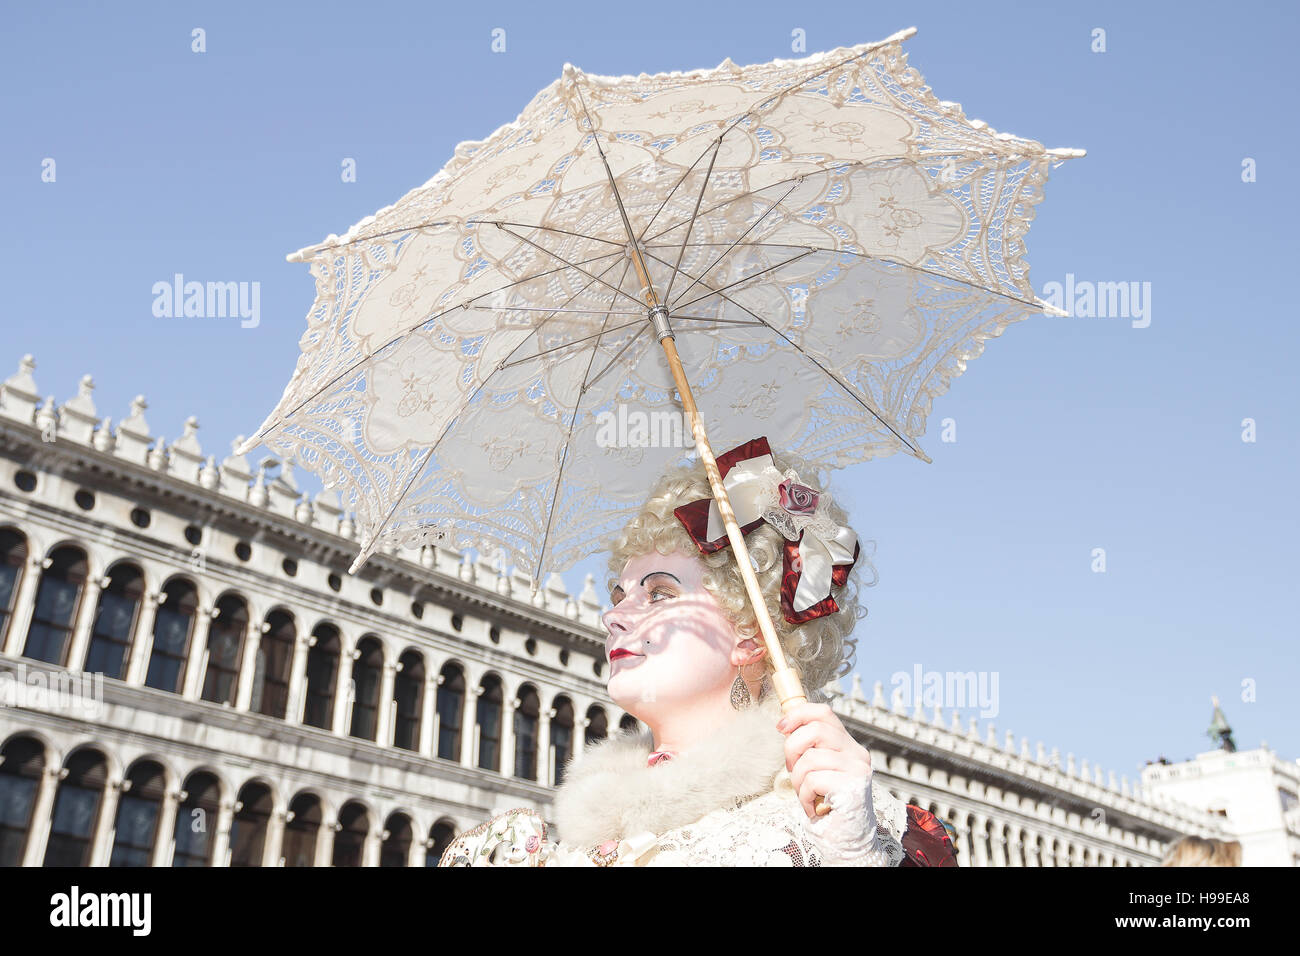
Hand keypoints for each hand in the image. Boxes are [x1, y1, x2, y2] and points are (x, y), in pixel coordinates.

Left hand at [777, 702, 872, 819]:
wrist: (846, 842)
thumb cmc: (826, 806)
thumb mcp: (816, 771)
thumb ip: (809, 749)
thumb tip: (785, 725)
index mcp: (848, 746)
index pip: (824, 712)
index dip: (798, 714)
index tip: (781, 727)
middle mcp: (857, 754)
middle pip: (815, 729)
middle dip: (792, 749)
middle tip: (792, 770)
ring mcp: (858, 769)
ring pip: (811, 758)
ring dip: (797, 780)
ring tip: (805, 795)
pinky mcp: (853, 786)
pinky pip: (813, 780)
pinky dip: (804, 796)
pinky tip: (812, 808)